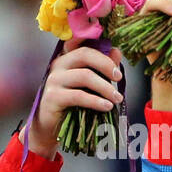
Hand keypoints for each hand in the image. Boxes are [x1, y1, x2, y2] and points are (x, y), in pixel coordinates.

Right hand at [26, 41, 124, 157]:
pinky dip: (96, 101)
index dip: (99, 48)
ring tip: (117, 98)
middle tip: (119, 78)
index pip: (82, 44)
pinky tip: (107, 106)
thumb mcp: (91, 85)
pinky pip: (79, 95)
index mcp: (68, 59)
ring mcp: (54, 80)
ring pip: (84, 75)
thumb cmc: (74, 104)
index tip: (116, 60)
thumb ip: (102, 67)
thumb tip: (116, 51)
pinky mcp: (53, 96)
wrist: (52, 127)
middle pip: (84, 55)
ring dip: (105, 87)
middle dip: (106, 65)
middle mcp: (59, 65)